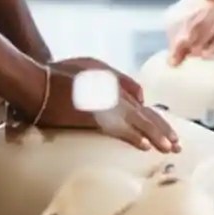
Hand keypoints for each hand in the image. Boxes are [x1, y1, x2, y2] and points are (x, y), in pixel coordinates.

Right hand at [11, 61, 180, 152]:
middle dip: (163, 129)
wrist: (36, 80)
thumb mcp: (91, 66)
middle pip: (146, 113)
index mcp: (115, 84)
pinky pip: (119, 129)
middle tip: (177, 145)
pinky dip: (134, 137)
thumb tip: (139, 97)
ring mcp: (106, 103)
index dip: (154, 119)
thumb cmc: (58, 74)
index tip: (166, 131)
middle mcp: (115, 93)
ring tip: (169, 148)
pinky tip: (144, 147)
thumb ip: (115, 79)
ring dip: (155, 136)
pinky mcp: (94, 115)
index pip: (141, 105)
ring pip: (139, 121)